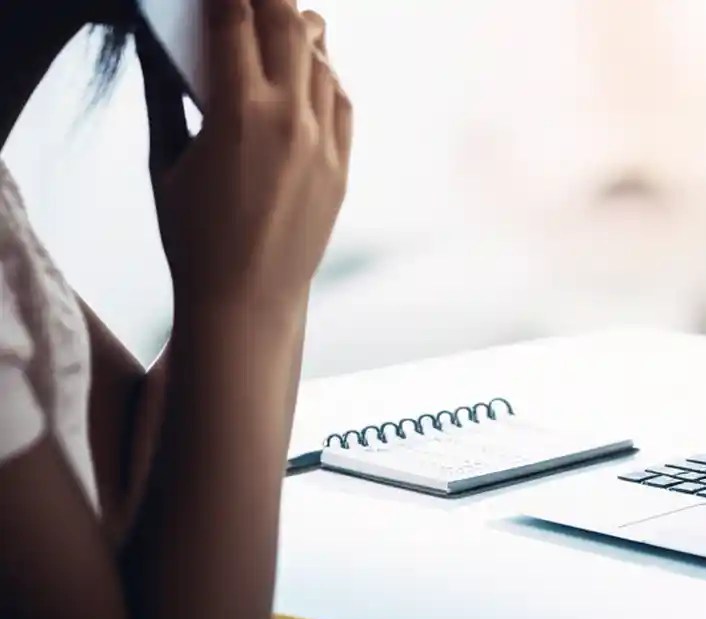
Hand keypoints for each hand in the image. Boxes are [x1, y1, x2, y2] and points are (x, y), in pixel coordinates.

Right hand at [142, 0, 351, 315]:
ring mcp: (323, 144)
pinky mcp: (342, 168)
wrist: (248, 300)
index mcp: (238, 112)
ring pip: (323, 64)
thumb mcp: (165, 161)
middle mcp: (290, 121)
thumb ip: (165, 95)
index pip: (237, 22)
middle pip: (290, 28)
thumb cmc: (192, 236)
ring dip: (304, 34)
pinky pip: (341, 103)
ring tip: (288, 20)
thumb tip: (160, 45)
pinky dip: (326, 77)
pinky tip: (312, 70)